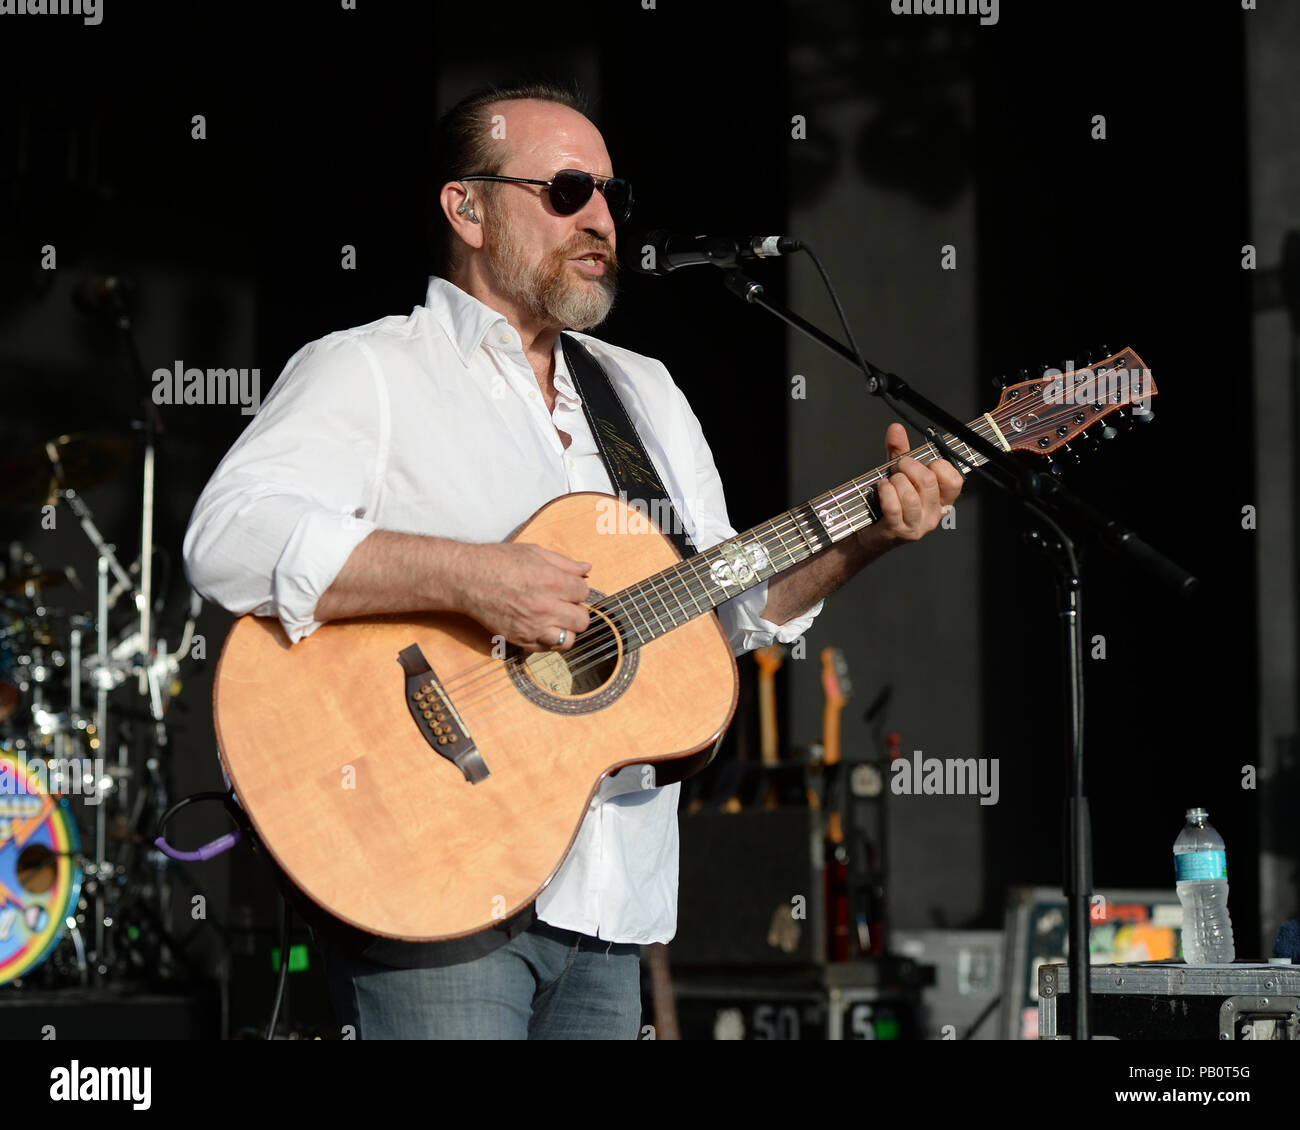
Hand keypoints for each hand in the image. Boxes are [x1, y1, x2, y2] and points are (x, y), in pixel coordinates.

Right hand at [451, 543, 590, 652]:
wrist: (466, 579)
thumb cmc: (497, 561)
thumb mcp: (534, 552)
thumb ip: (564, 563)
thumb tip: (586, 569)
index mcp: (553, 582)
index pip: (584, 593)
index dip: (577, 589)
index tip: (568, 587)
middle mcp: (546, 607)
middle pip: (582, 620)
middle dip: (576, 611)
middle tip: (564, 604)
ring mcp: (533, 626)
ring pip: (568, 640)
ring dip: (565, 629)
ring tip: (555, 619)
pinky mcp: (520, 639)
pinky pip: (546, 648)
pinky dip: (547, 640)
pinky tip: (540, 627)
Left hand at [856, 422, 963, 553]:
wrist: (871, 533)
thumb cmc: (890, 503)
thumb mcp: (899, 475)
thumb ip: (900, 451)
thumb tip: (896, 428)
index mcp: (942, 501)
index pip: (955, 479)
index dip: (937, 465)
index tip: (922, 465)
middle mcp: (934, 515)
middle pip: (929, 481)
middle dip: (908, 467)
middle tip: (897, 469)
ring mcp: (917, 525)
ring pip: (910, 494)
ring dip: (894, 481)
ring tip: (888, 482)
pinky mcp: (897, 531)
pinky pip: (893, 506)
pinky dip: (885, 491)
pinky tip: (881, 488)